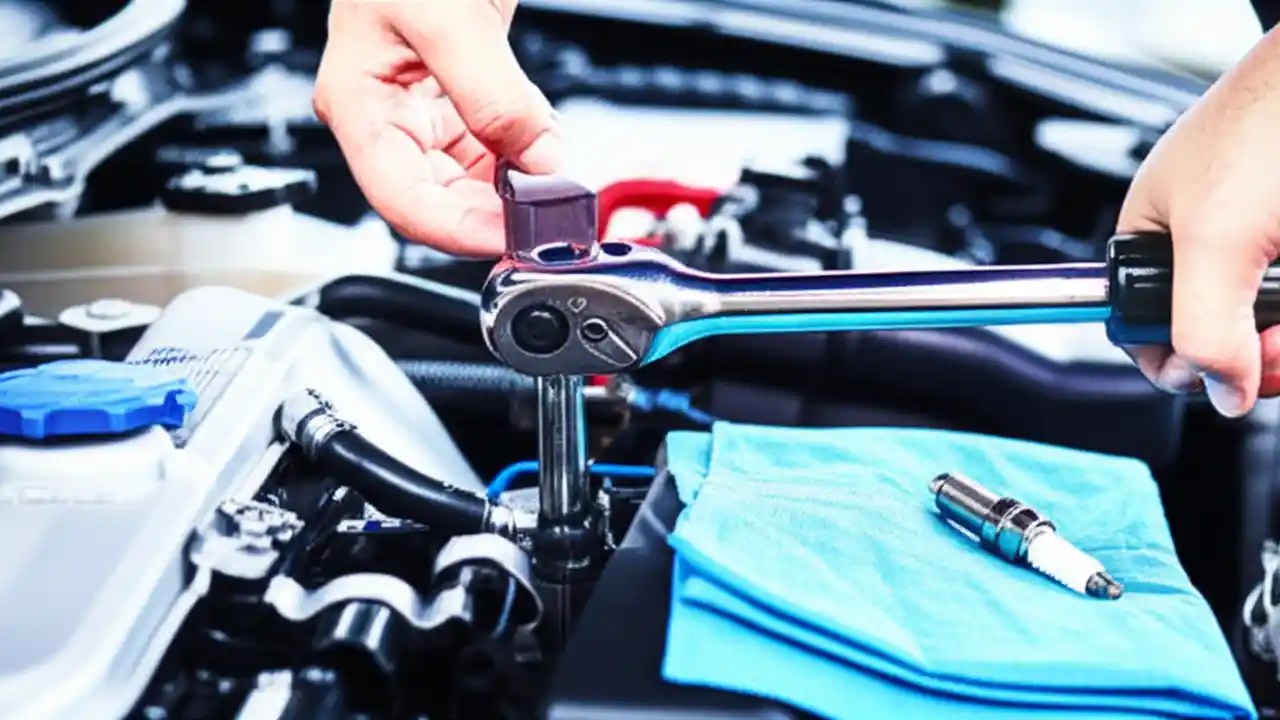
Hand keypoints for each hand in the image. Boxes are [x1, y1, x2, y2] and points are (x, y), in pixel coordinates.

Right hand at [313, 0, 563, 255]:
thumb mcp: (450, 19)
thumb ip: (497, 98)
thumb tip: (541, 164)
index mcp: (359, 102)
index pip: (403, 199)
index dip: (460, 231)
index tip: (515, 239)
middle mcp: (385, 112)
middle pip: (438, 197)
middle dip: (495, 211)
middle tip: (550, 216)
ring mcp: (420, 105)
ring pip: (467, 178)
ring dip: (513, 189)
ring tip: (554, 185)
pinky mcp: (456, 91)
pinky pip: (487, 145)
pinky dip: (521, 156)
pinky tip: (546, 149)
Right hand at [1117, 27, 1279, 416]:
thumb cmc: (1268, 123)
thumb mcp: (1213, 239)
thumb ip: (1202, 326)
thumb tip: (1219, 393)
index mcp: (1153, 243)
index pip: (1144, 334)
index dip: (1181, 364)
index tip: (1219, 370)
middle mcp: (1209, 250)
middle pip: (1221, 343)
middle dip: (1256, 354)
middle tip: (1277, 340)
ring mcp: (1264, 251)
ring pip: (1271, 337)